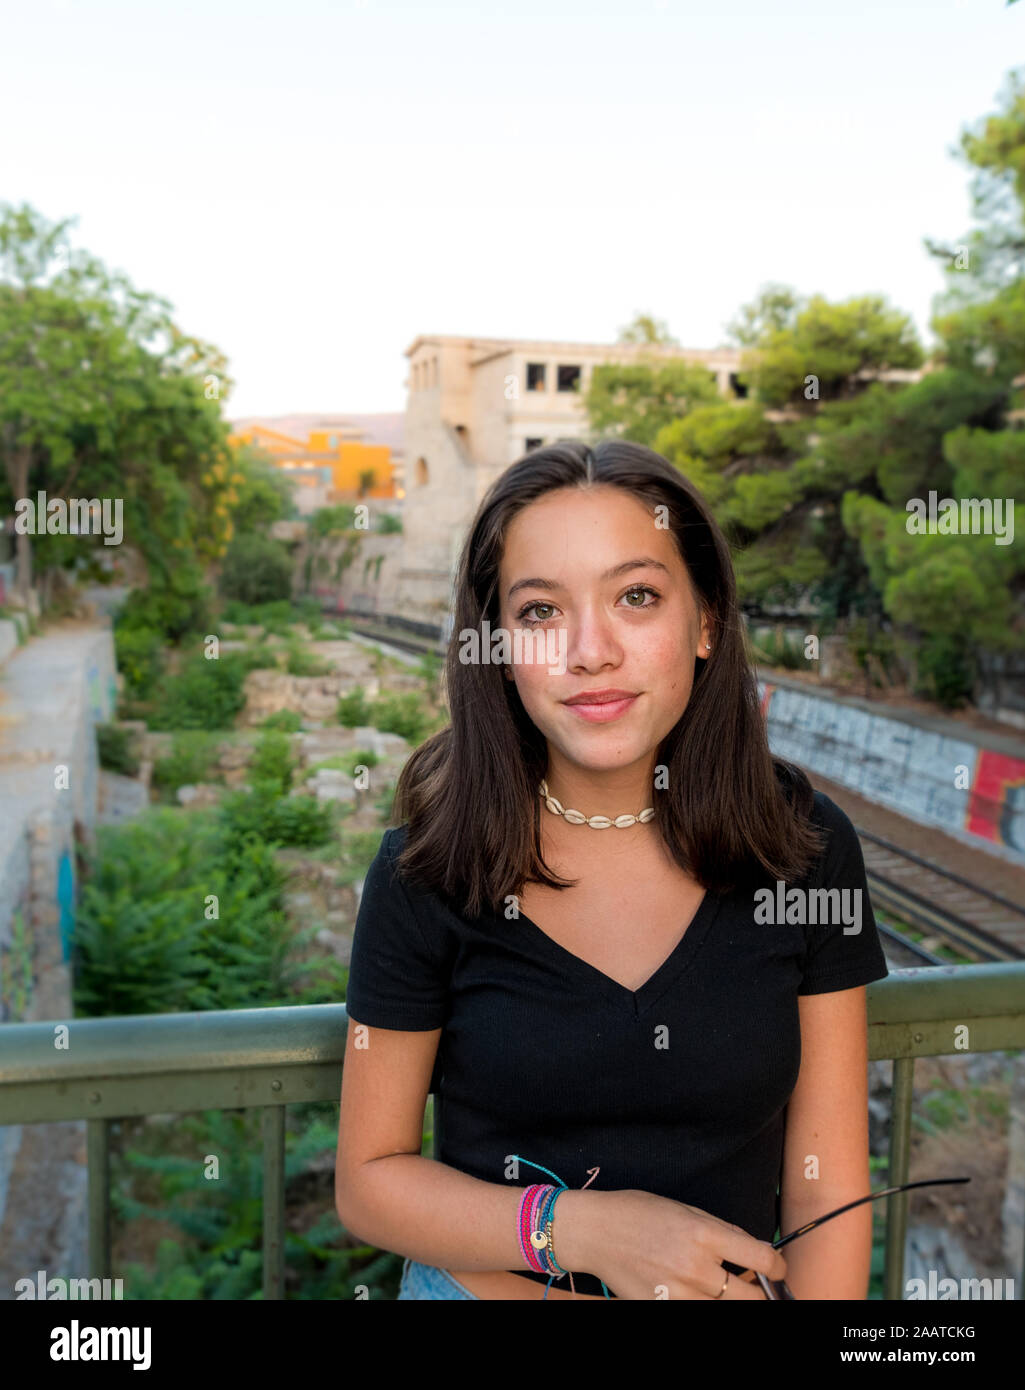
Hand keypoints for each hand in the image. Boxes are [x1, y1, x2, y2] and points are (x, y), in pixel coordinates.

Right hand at [576, 1189, 786, 1299]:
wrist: (595, 1232)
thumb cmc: (637, 1212)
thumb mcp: (685, 1209)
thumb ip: (721, 1231)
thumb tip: (753, 1250)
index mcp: (704, 1234)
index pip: (762, 1259)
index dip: (778, 1267)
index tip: (778, 1269)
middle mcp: (696, 1266)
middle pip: (752, 1297)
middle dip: (761, 1293)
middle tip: (756, 1286)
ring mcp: (679, 1292)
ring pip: (724, 1308)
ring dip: (727, 1298)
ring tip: (716, 1284)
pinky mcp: (662, 1307)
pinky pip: (694, 1311)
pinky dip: (699, 1302)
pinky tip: (691, 1289)